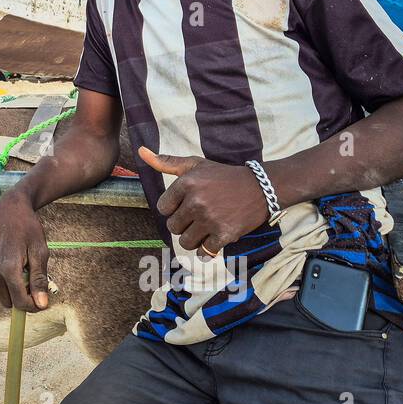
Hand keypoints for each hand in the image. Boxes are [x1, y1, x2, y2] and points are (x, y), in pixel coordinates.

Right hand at [0, 189, 49, 311]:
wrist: (9, 209)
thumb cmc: (28, 228)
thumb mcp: (40, 252)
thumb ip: (39, 279)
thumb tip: (41, 304)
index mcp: (8, 268)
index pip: (20, 302)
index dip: (34, 306)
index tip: (45, 299)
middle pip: (10, 303)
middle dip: (25, 299)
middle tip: (37, 284)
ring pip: (3, 294)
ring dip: (16, 290)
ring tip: (28, 271)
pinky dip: (9, 282)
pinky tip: (18, 265)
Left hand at [138, 146, 268, 258]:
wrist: (261, 187)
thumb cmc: (224, 176)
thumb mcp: (196, 165)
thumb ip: (167, 162)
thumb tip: (141, 152)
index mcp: (187, 183)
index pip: (163, 208)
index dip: (174, 208)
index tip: (187, 204)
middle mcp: (196, 201)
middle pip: (172, 227)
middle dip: (183, 224)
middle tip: (198, 216)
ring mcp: (210, 219)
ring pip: (185, 242)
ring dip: (193, 239)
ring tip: (204, 228)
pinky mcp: (225, 234)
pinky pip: (204, 252)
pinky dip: (208, 249)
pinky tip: (215, 237)